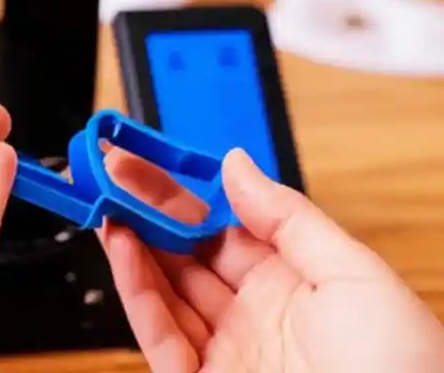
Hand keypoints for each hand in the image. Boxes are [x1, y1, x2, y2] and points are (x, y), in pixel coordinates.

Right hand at [102, 147, 443, 372]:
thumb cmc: (404, 371)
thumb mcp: (356, 275)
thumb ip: (289, 217)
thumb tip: (236, 166)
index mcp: (298, 288)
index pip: (225, 228)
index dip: (185, 192)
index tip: (152, 159)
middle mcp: (257, 320)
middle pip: (185, 256)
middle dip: (146, 211)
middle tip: (111, 171)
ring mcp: (226, 354)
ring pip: (163, 291)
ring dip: (131, 243)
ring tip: (106, 200)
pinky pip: (158, 334)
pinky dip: (134, 289)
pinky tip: (121, 247)